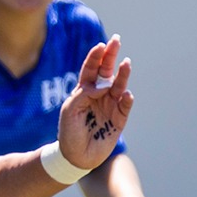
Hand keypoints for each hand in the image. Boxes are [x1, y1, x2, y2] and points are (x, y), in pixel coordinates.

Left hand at [55, 37, 131, 170]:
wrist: (76, 157)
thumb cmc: (69, 131)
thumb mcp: (70, 110)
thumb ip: (84, 95)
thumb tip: (103, 87)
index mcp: (84, 90)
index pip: (91, 69)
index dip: (95, 57)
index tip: (100, 46)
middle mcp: (99, 95)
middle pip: (107, 71)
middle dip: (111, 55)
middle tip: (116, 40)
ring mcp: (110, 106)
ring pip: (118, 86)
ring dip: (122, 75)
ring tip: (126, 64)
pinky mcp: (119, 119)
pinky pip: (125, 106)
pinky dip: (126, 99)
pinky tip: (125, 93)